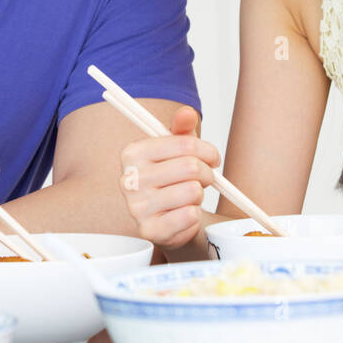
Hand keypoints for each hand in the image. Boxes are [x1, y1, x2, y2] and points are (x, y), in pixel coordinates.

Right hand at [118, 106, 219, 250]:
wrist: (168, 219)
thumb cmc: (173, 178)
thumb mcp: (177, 150)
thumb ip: (182, 129)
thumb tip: (187, 113)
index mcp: (133, 153)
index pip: (183, 144)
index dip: (206, 150)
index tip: (213, 158)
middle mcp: (129, 179)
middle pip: (190, 167)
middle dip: (207, 173)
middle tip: (207, 178)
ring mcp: (136, 206)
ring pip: (192, 191)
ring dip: (199, 194)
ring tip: (191, 196)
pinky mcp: (149, 230)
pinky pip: (188, 216)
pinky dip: (195, 214)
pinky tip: (186, 213)